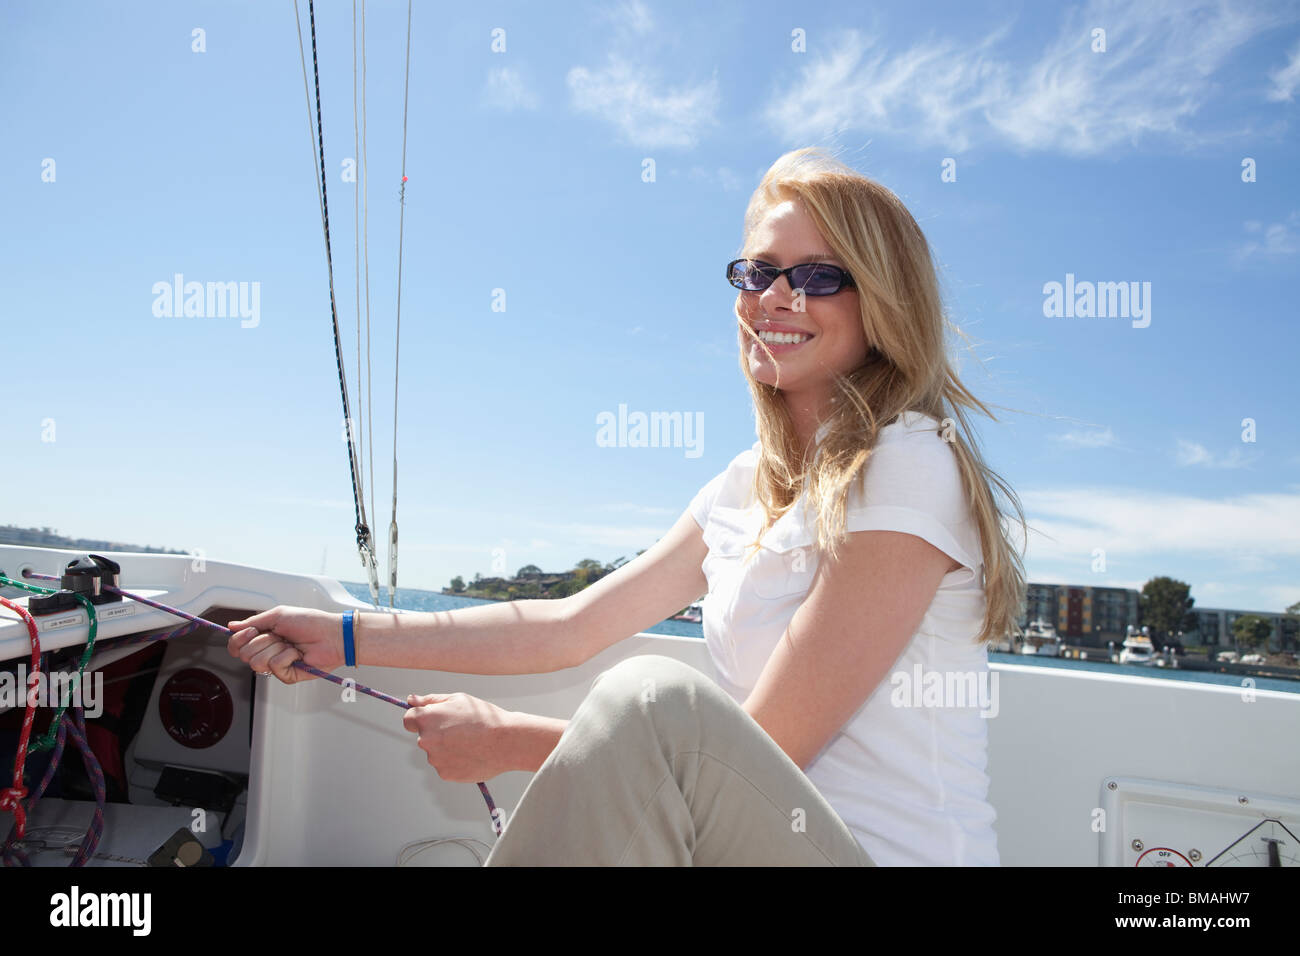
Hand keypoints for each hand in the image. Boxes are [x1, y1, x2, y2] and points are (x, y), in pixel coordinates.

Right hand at [226, 605, 344, 682]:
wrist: (332, 635)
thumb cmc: (310, 622)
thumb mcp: (278, 615)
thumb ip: (253, 621)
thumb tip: (231, 626)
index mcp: (264, 636)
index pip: (237, 645)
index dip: (239, 640)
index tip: (251, 631)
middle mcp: (268, 651)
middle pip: (244, 655)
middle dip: (261, 642)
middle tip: (279, 636)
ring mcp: (277, 664)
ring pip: (257, 662)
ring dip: (275, 648)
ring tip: (291, 644)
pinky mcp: (287, 675)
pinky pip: (274, 668)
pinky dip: (286, 657)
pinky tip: (297, 654)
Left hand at [402, 692, 518, 782]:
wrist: (506, 741)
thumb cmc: (484, 717)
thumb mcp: (459, 699)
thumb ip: (431, 700)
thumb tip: (411, 700)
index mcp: (426, 719)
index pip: (408, 720)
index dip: (420, 718)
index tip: (433, 719)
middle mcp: (425, 740)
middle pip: (424, 737)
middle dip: (437, 733)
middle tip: (461, 730)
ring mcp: (434, 759)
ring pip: (436, 752)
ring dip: (447, 748)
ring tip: (470, 742)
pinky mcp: (445, 774)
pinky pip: (445, 765)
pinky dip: (455, 761)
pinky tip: (471, 754)